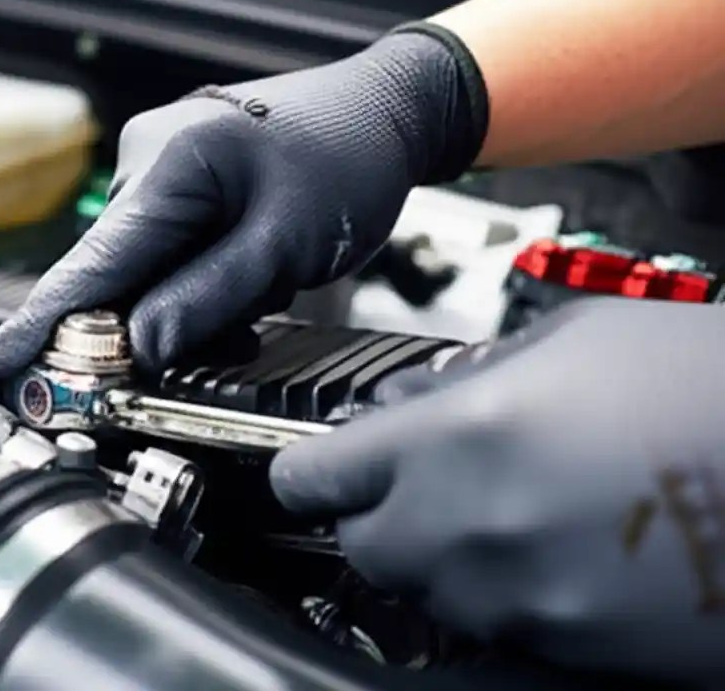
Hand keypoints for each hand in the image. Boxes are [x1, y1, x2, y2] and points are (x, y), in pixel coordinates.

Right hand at [0, 26, 485, 376]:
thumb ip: (208, 297)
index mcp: (173, 166)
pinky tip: (247, 271)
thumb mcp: (286, 244)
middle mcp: (147, 159)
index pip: (96, 262)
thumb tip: (141, 346)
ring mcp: (157, 165)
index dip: (47, 320)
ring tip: (262, 284)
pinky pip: (165, 247)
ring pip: (144, 266)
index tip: (3, 361)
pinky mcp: (174, 177)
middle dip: (151, 320)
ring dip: (186, 297)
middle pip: (117, 271)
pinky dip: (195, 275)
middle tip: (219, 335)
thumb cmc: (347, 160)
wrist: (382, 110)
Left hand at [271, 298, 724, 684]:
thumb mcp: (573, 340)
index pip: (313, 477)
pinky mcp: (573, 651)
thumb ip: (466, 381)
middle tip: (427, 481)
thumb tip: (404, 409)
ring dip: (445, 557)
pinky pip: (499, 630)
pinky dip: (506, 597)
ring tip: (518, 509)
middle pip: (364, 547)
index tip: (311, 466)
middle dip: (379, 514)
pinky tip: (564, 552)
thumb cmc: (711, 384)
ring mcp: (523, 603)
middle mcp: (472, 530)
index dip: (307, 470)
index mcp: (458, 439)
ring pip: (429, 595)